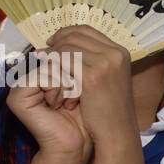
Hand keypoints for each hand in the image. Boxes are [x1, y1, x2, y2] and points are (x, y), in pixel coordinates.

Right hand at [6, 53, 91, 163]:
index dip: (77, 63)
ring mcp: (21, 85)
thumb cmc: (86, 117)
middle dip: (73, 75)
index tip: (85, 86)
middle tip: (77, 96)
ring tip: (70, 102)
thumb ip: (80, 60)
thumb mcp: (87, 83)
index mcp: (43, 71)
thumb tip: (78, 31)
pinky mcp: (16, 96)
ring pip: (51, 65)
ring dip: (68, 84)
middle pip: (57, 55)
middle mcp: (30, 75)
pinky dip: (58, 90)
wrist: (78, 144)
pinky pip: (44, 77)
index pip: (61, 49)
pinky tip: (61, 105)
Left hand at [43, 26, 135, 145]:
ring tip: (43, 63)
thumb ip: (97, 61)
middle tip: (42, 53)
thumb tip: (69, 46)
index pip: (87, 30)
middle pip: (75, 36)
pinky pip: (64, 62)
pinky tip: (46, 72)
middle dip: (55, 43)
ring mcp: (105, 64)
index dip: (66, 33)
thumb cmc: (112, 110)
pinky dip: (53, 65)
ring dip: (52, 55)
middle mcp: (115, 54)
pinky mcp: (92, 77)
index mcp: (121, 52)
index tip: (53, 42)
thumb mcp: (110, 79)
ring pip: (67, 47)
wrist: (118, 132)